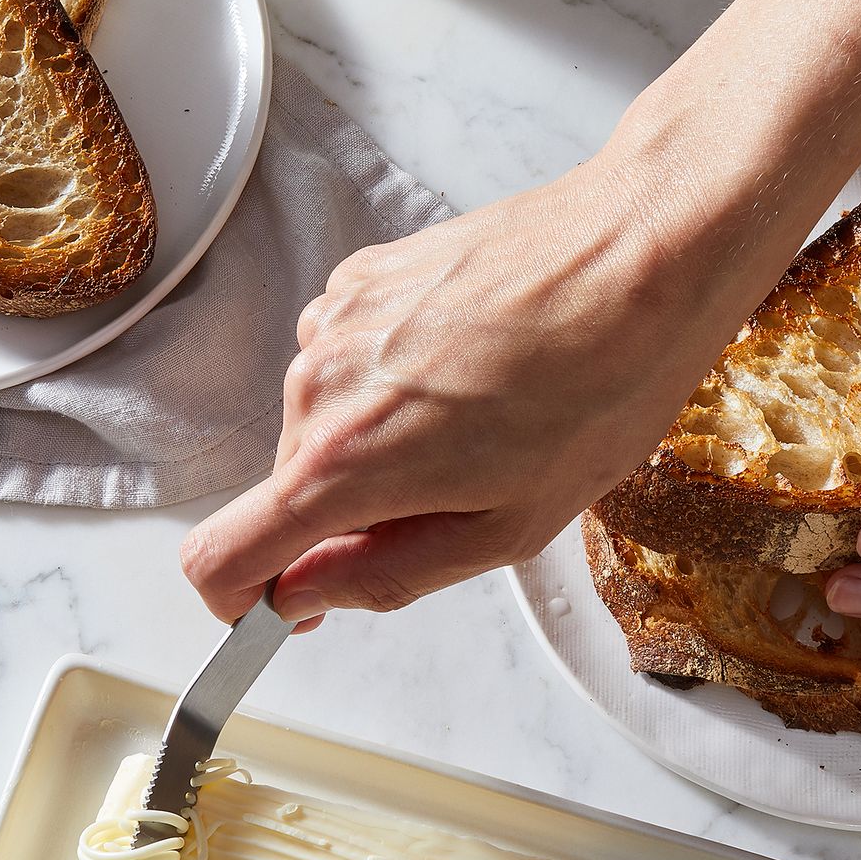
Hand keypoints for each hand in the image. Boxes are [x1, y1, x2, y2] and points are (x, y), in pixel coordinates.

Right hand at [180, 134, 780, 627]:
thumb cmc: (602, 387)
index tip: (286, 606)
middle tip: (467, 488)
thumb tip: (303, 595)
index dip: (241, 600)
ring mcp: (333, 319)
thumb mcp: (510, 527)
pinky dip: (394, 379)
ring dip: (383, 439)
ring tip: (486, 414)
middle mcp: (315, 385)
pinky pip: (350, 360)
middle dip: (359, 510)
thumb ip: (387, 575)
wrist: (640, 253)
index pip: (220, 556)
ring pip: (325, 422)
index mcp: (344, 463)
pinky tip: (473, 364)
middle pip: (291, 488)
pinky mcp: (361, 276)